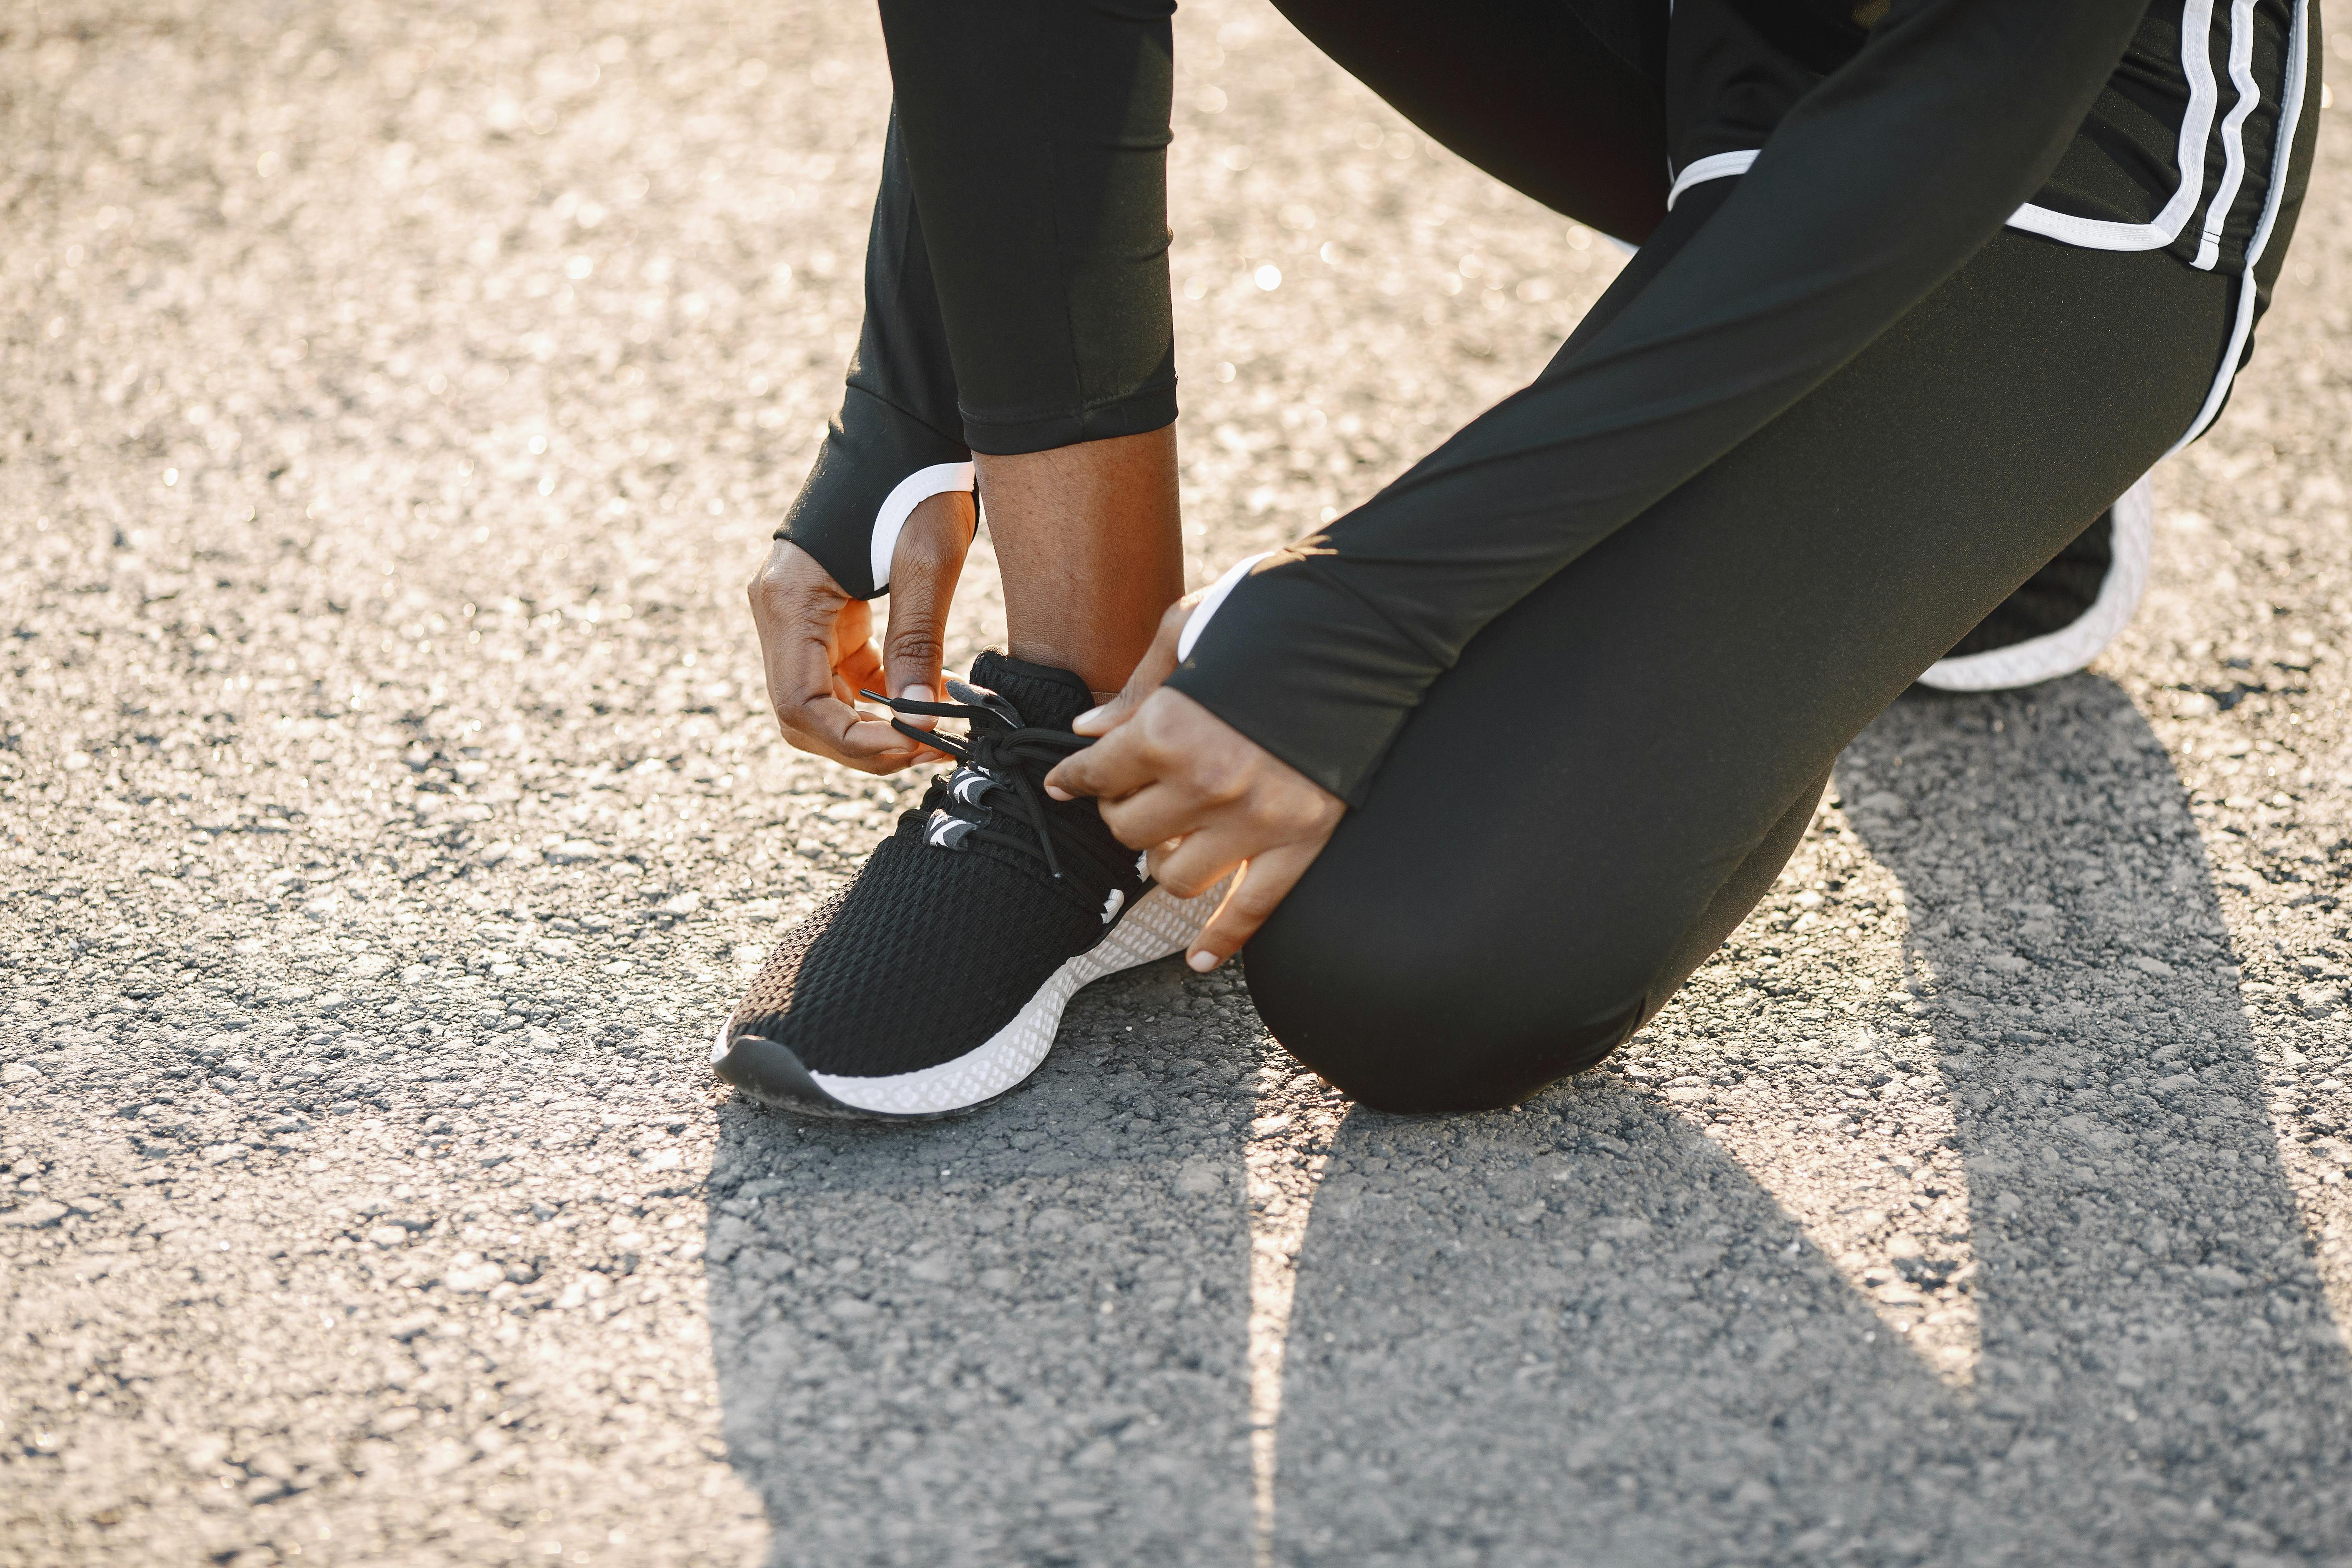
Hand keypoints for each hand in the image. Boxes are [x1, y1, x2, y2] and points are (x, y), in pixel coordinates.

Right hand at [746, 490, 974, 772]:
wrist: (904, 429)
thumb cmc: (915, 483)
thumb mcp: (926, 564)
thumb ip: (917, 642)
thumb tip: (919, 719)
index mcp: (789, 599)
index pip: (800, 706)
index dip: (852, 742)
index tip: (912, 747)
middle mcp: (778, 610)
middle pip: (803, 714)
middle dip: (862, 743)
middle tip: (929, 749)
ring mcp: (797, 613)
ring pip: (821, 700)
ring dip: (873, 725)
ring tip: (935, 730)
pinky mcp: (823, 612)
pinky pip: (841, 675)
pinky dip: (879, 696)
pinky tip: (927, 698)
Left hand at [1044, 597, 1343, 970]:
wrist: (1373, 623)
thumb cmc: (1275, 614)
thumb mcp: (1190, 628)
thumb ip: (1136, 687)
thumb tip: (1089, 733)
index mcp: (1171, 728)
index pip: (1098, 773)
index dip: (1074, 778)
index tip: (1064, 783)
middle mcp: (1207, 783)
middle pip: (1129, 831)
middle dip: (1120, 813)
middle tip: (1131, 796)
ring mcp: (1257, 820)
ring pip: (1175, 876)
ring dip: (1163, 860)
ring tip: (1169, 839)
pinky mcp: (1303, 842)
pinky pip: (1251, 911)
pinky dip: (1220, 941)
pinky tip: (1197, 960)